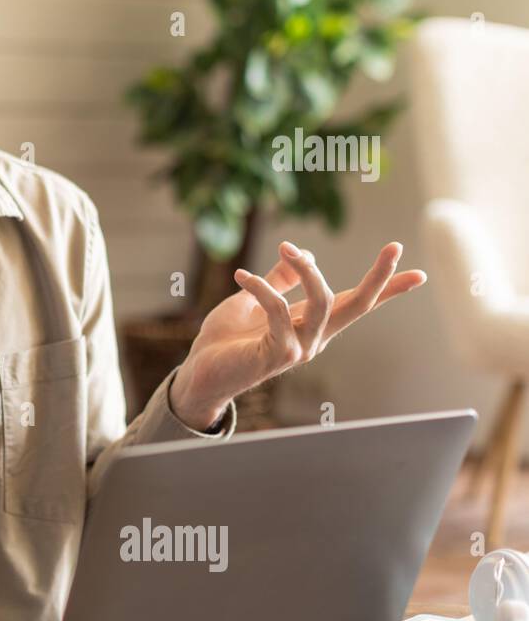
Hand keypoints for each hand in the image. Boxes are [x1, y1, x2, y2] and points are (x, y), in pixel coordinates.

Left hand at [168, 240, 427, 429]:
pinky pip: (278, 309)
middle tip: (394, 247)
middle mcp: (313, 338)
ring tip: (285, 247)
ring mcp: (299, 348)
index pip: (356, 304)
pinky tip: (240, 276)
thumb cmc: (226, 340)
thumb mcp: (253, 302)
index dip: (388, 290)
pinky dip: (261, 287)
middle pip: (358, 306)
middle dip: (380, 278)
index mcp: (311, 325)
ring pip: (323, 301)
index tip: (421, 274)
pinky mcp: (278, 354)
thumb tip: (303, 254)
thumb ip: (277, 281)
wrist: (200, 373)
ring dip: (307, 269)